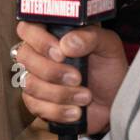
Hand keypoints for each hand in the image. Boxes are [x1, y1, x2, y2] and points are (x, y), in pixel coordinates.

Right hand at [13, 20, 127, 135]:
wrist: (114, 101)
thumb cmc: (108, 69)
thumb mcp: (108, 46)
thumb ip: (90, 37)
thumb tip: (67, 43)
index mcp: (53, 34)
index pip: (28, 28)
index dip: (39, 40)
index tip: (61, 54)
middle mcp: (39, 54)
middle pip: (25, 56)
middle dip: (52, 71)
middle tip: (77, 78)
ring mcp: (35, 78)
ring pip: (30, 84)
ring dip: (60, 93)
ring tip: (85, 96)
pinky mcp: (36, 102)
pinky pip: (35, 106)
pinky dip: (58, 111)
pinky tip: (76, 110)